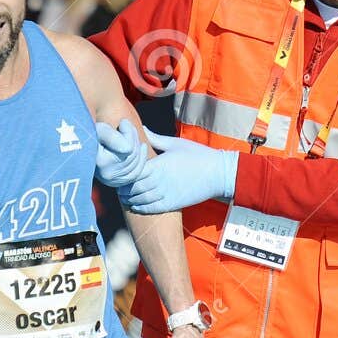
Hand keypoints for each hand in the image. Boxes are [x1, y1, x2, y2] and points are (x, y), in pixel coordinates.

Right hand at [94, 118, 147, 188]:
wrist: (82, 146)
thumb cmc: (89, 134)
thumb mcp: (97, 130)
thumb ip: (110, 135)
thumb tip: (128, 147)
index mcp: (100, 162)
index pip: (128, 147)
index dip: (128, 131)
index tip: (122, 122)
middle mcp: (107, 174)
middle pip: (133, 155)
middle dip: (134, 137)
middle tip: (127, 125)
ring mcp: (113, 181)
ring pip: (137, 163)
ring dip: (138, 145)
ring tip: (131, 134)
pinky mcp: (117, 182)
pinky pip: (137, 172)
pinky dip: (142, 159)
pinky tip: (143, 147)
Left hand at [121, 131, 238, 213]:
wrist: (218, 174)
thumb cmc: (198, 155)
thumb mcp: (175, 143)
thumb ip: (156, 138)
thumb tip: (141, 129)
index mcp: (158, 164)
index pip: (132, 171)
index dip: (124, 172)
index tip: (121, 171)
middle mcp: (159, 181)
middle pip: (133, 187)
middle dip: (124, 187)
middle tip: (119, 185)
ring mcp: (165, 194)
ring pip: (139, 199)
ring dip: (129, 198)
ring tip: (125, 195)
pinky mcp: (172, 204)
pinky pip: (150, 208)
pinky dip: (140, 207)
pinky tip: (135, 205)